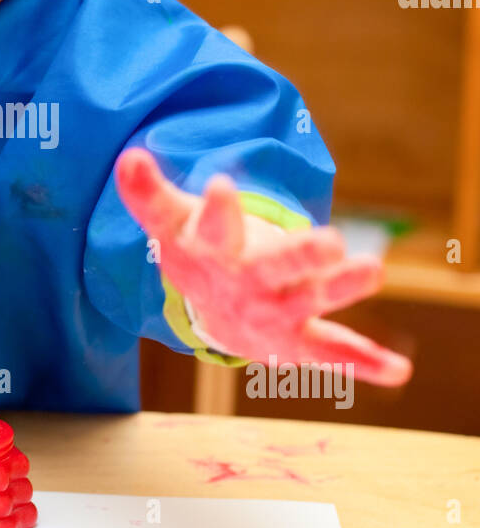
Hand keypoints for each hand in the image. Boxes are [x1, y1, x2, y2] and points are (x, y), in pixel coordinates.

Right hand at [114, 147, 412, 386]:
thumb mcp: (172, 222)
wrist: (211, 317)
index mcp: (212, 253)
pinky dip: (365, 361)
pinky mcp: (300, 339)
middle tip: (330, 240)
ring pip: (309, 300)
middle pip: (271, 269)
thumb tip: (129, 157)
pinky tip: (398, 370)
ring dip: (341, 288)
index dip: (217, 210)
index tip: (223, 186)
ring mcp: (275, 312)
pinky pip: (333, 350)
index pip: (212, 229)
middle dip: (299, 255)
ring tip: (374, 270)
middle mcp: (244, 286)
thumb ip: (150, 194)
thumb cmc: (197, 252)